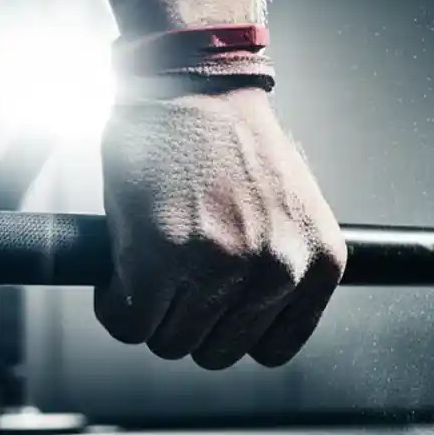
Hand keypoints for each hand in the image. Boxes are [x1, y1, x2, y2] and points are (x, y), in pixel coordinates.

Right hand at [95, 85, 345, 369]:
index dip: (234, 331)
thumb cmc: (233, 139)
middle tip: (171, 279)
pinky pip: (129, 323)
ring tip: (146, 265)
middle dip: (187, 321)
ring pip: (170, 343)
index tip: (213, 309)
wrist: (195, 83)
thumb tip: (243, 321)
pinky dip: (114, 306)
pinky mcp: (160, 260)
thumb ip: (279, 266)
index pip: (275, 347)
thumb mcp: (289, 209)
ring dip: (149, 312)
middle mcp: (278, 271)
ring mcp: (220, 268)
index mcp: (319, 261)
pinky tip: (119, 271)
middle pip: (217, 351)